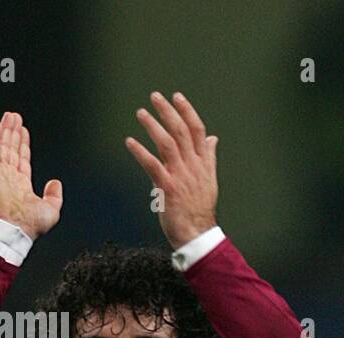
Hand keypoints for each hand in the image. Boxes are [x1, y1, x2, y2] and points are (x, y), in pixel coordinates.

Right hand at [0, 112, 62, 240]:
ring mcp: (0, 173)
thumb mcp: (52, 210)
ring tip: (9, 116)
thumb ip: (54, 195)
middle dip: (14, 133)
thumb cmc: (31, 225)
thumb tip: (55, 182)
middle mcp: (10, 177)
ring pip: (3, 146)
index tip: (24, 132)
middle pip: (12, 149)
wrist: (16, 229)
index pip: (22, 159)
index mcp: (21, 185)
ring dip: (6, 130)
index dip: (23, 145)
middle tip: (15, 117)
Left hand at [125, 91, 218, 248]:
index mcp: (204, 164)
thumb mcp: (209, 180)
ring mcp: (181, 176)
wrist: (198, 234)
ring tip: (141, 113)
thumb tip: (213, 139)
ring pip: (168, 144)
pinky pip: (152, 165)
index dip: (187, 111)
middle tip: (155, 97)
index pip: (198, 131)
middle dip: (168, 112)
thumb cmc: (200, 210)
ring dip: (153, 126)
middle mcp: (194, 167)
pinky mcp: (168, 187)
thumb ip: (210, 157)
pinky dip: (140, 152)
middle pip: (182, 132)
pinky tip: (130, 141)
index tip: (177, 96)